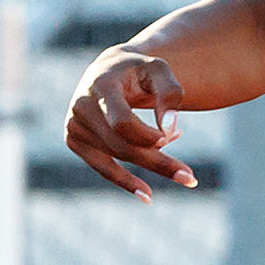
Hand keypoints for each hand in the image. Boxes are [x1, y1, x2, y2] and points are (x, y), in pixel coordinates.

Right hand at [65, 48, 196, 200]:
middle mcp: (82, 106)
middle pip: (122, 145)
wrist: (109, 68)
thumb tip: (170, 128)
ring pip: (117, 156)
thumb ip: (170, 93)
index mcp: (101, 86)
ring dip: (151, 159)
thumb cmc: (139, 69)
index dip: (150, 135)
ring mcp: (74, 125)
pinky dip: (125, 181)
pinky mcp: (74, 139)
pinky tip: (147, 195)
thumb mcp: (160, 69)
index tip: (177, 135)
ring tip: (179, 165)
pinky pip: (101, 166)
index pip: (123, 123)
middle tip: (190, 178)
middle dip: (158, 161)